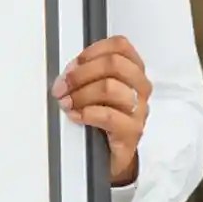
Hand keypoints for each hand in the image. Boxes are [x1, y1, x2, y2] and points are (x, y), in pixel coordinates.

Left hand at [51, 36, 151, 185]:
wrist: (111, 155)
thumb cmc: (103, 118)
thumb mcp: (96, 90)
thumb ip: (86, 74)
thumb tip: (67, 73)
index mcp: (133, 71)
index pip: (120, 46)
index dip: (93, 51)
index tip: (75, 63)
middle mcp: (140, 87)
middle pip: (114, 64)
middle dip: (81, 73)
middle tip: (62, 86)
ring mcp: (139, 109)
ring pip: (110, 87)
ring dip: (81, 94)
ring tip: (67, 103)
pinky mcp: (132, 132)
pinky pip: (109, 115)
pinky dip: (87, 113)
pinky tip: (76, 116)